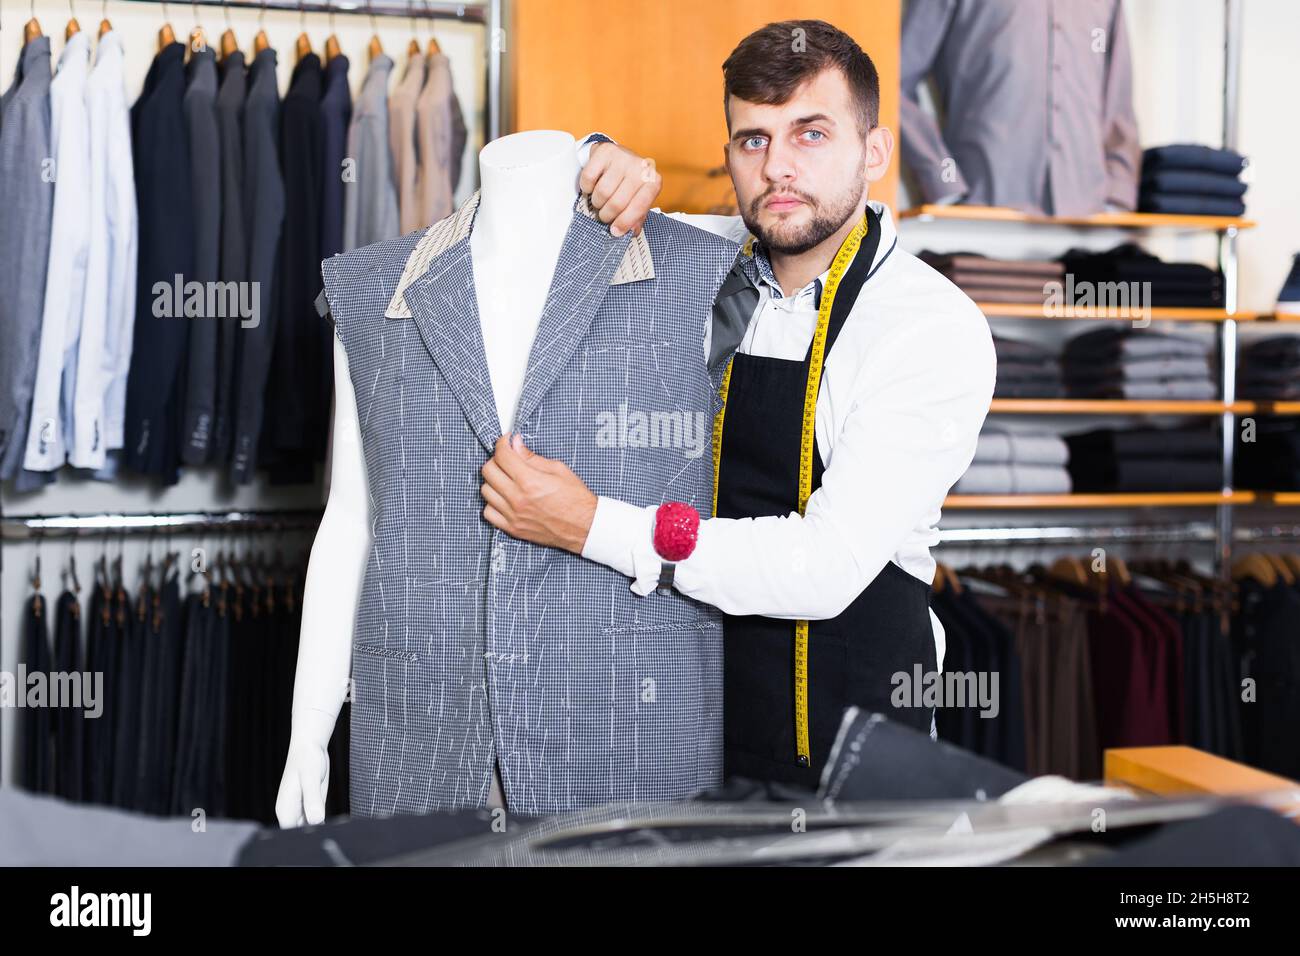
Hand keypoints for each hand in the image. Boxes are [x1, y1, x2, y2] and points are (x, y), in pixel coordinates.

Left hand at [481, 435, 597, 553]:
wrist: (584, 526)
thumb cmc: (576, 499)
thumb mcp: (558, 470)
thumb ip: (532, 457)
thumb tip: (516, 444)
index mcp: (530, 481)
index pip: (502, 455)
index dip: (503, 443)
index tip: (507, 442)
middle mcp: (518, 498)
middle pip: (488, 470)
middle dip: (497, 460)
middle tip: (508, 459)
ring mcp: (513, 515)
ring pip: (485, 490)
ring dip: (494, 481)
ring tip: (507, 479)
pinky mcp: (512, 528)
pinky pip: (488, 513)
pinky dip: (492, 503)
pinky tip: (504, 498)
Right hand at [579, 141, 662, 237]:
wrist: (618, 157)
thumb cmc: (629, 182)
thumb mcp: (637, 199)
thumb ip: (636, 217)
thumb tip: (630, 232)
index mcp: (652, 182)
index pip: (639, 207)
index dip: (625, 222)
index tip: (614, 231)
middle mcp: (640, 168)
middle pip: (617, 203)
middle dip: (607, 215)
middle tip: (605, 215)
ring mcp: (623, 157)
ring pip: (602, 192)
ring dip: (597, 202)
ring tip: (600, 201)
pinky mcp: (605, 151)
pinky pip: (589, 179)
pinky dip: (587, 188)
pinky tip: (593, 187)